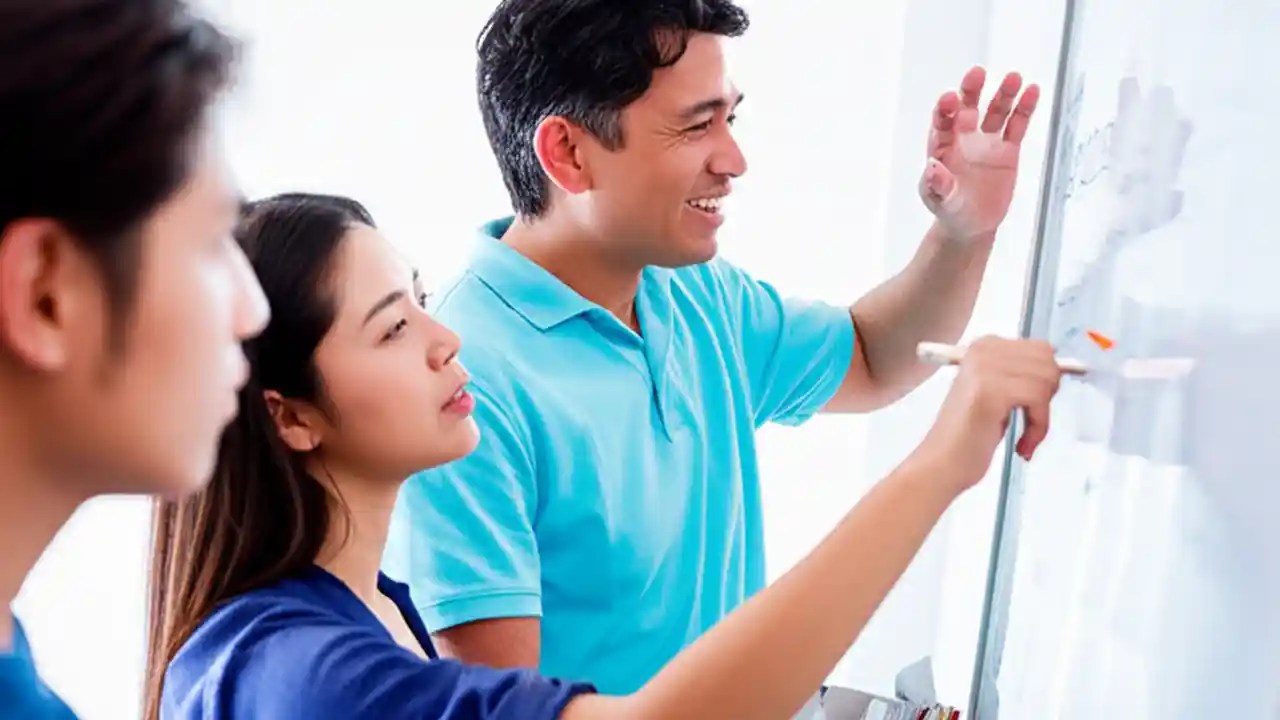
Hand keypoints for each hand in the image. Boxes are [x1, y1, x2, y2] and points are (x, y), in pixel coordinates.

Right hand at [913, 336, 1061, 493]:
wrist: (941, 463)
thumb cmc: (969, 435)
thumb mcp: (996, 393)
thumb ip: (1020, 375)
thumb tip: (1059, 368)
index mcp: (983, 346)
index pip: (1041, 349)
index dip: (1045, 382)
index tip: (1029, 408)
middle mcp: (983, 349)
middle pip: (1047, 360)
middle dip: (1047, 395)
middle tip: (1029, 421)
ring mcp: (985, 368)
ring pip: (1046, 379)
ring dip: (1042, 417)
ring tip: (1024, 438)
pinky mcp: (991, 390)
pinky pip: (1038, 397)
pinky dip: (1038, 426)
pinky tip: (1022, 444)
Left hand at [919, 67, 1040, 240]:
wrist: (972, 224)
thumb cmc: (950, 210)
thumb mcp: (941, 202)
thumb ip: (938, 186)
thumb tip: (932, 169)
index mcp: (941, 148)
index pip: (942, 124)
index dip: (945, 110)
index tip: (950, 98)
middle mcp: (963, 138)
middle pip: (967, 108)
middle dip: (971, 91)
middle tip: (977, 73)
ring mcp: (986, 142)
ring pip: (994, 112)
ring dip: (1003, 95)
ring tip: (1013, 78)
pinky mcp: (1007, 150)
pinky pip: (1017, 126)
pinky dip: (1024, 109)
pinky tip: (1031, 91)